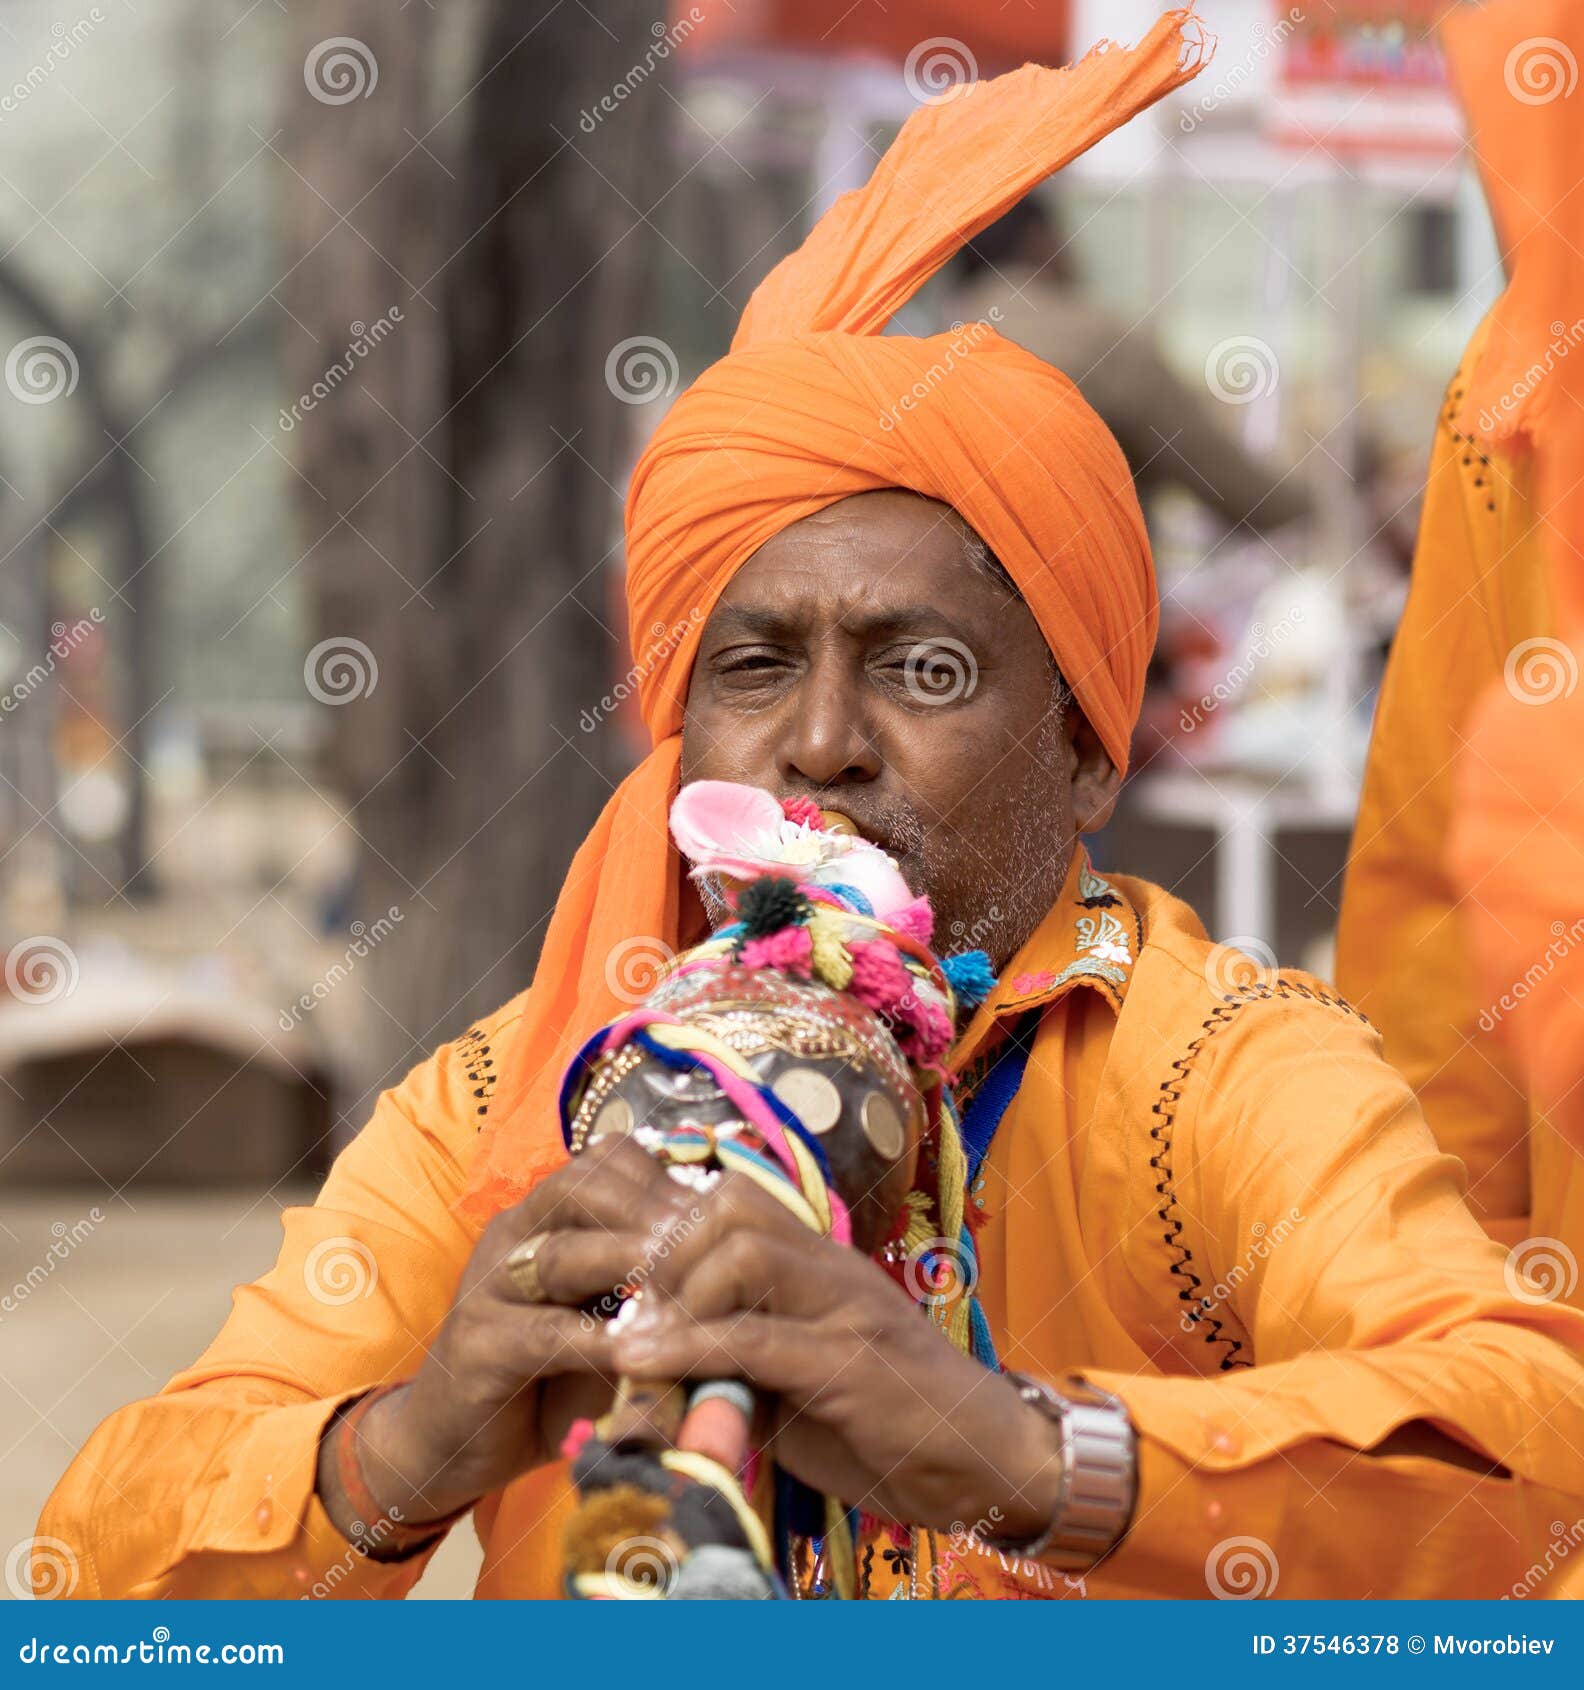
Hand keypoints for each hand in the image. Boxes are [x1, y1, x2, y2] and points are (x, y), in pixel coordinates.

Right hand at [317, 1135, 705, 1531]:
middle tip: (713, 1244)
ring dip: (631, 1267)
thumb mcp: (602, 1315)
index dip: (666, 1180)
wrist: (451, 1440)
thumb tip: (736, 1260)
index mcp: (545, 1214)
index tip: (723, 1209)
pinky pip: (544, 1334)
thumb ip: (648, 1285)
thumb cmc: (546, 1373)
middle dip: (655, 1213)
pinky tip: (642, 1353)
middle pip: (585, 1188)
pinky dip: (598, 1343)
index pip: (606, 1161)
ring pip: (564, 1253)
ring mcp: (488, 1286)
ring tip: (686, 1289)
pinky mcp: (477, 1346)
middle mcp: (514, 1235)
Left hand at [606, 1171, 1066, 1538]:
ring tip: (638, 1345)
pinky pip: (754, 1341)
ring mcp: (848, 1309)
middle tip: (632, 1311)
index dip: (670, 1231)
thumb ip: (736, 1362)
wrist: (985, 1461)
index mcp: (821, 1264)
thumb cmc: (889, 1425)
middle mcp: (834, 1268)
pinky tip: (641, 1367)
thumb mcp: (798, 1385)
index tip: (630, 1289)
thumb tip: (648, 1363)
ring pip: (742, 1254)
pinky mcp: (853, 1365)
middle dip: (666, 1253)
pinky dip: (686, 1349)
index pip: (735, 1199)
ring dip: (676, 1298)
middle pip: (732, 1206)